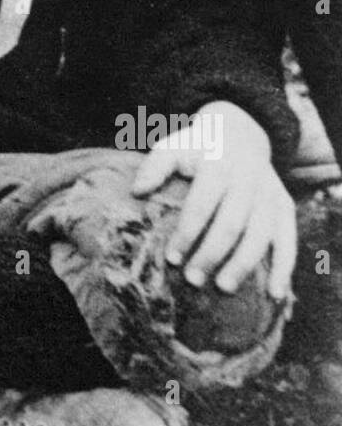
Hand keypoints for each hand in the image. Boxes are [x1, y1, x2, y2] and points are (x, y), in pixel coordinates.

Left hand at [132, 101, 295, 299]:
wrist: (241, 132)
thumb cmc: (199, 148)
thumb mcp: (174, 146)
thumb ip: (156, 165)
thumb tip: (137, 191)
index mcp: (219, 164)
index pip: (201, 204)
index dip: (187, 233)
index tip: (171, 258)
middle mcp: (248, 180)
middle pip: (232, 224)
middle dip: (211, 254)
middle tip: (192, 280)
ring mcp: (270, 194)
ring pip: (261, 235)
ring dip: (243, 265)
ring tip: (223, 288)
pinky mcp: (285, 207)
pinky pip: (289, 240)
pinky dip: (285, 268)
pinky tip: (275, 294)